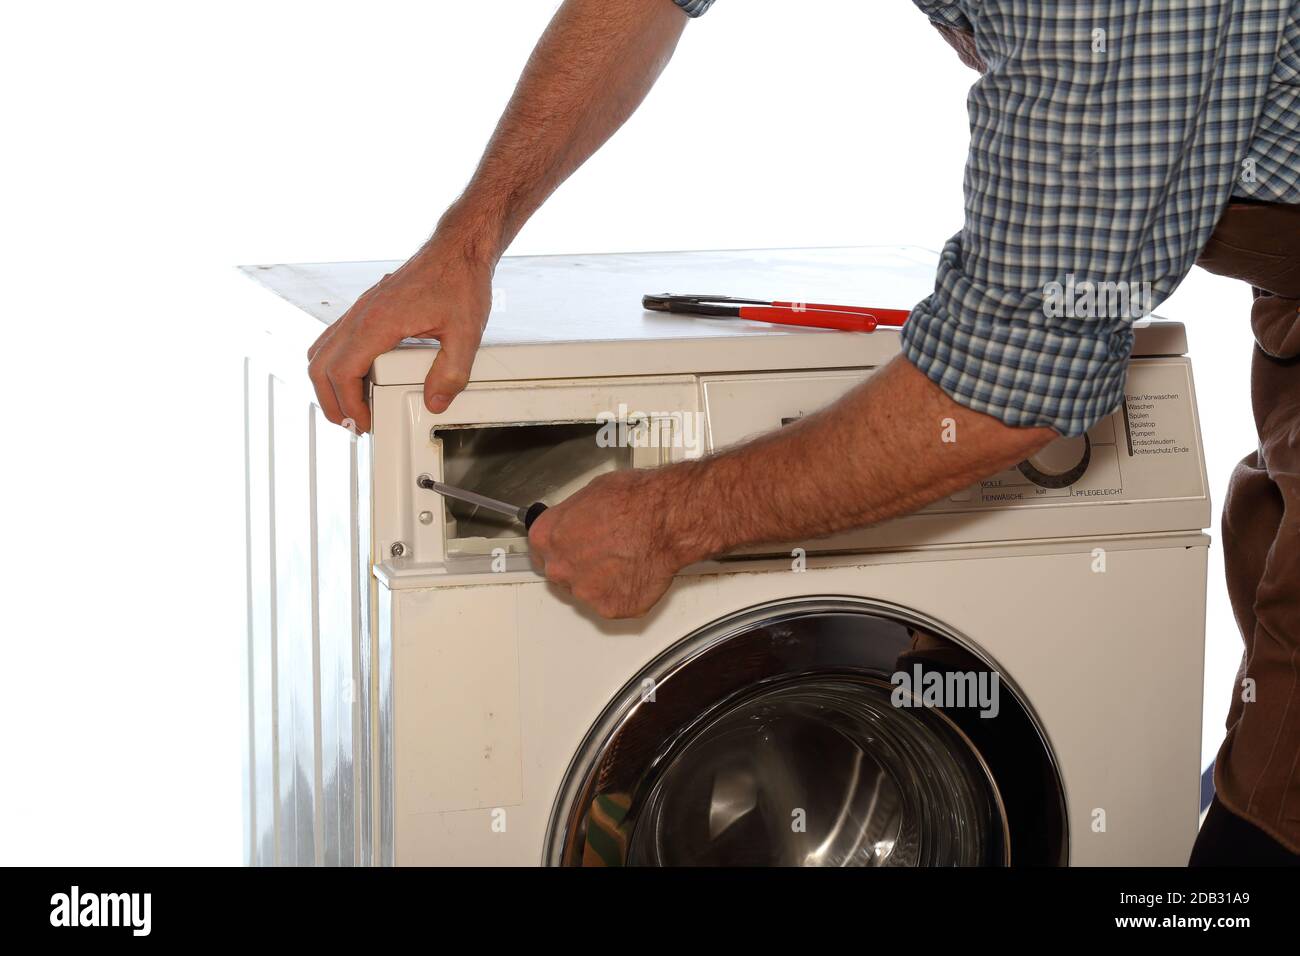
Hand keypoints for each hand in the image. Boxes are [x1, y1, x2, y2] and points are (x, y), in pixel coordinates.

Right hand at [307, 233, 493, 431]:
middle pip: (320, 365)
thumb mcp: (466, 334)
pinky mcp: (366, 307)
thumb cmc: (459, 281)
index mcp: (378, 322)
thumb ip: (451, 372)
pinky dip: (336, 364)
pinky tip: (357, 376)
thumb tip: (435, 401)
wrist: (457, 249)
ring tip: (349, 406)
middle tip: (351, 423)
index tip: (364, 422)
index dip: (349, 405)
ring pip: (321, 351)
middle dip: (330, 401)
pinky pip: (335, 339)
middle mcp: (361, 314)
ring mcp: (360, 309)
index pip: (342, 373)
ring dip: (328, 383)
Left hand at [527, 467, 703, 618]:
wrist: (666, 519)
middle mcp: (560, 568)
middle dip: (580, 565)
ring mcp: (585, 592)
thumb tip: (579, 520)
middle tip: (606, 552)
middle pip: (562, 574)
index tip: (568, 548)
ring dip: (603, 581)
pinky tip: (638, 572)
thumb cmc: (635, 501)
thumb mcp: (592, 492)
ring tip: (627, 560)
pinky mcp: (610, 608)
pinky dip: (626, 593)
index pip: (539, 551)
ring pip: (588, 591)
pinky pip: (615, 603)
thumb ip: (575, 517)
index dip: (559, 549)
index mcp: (548, 537)